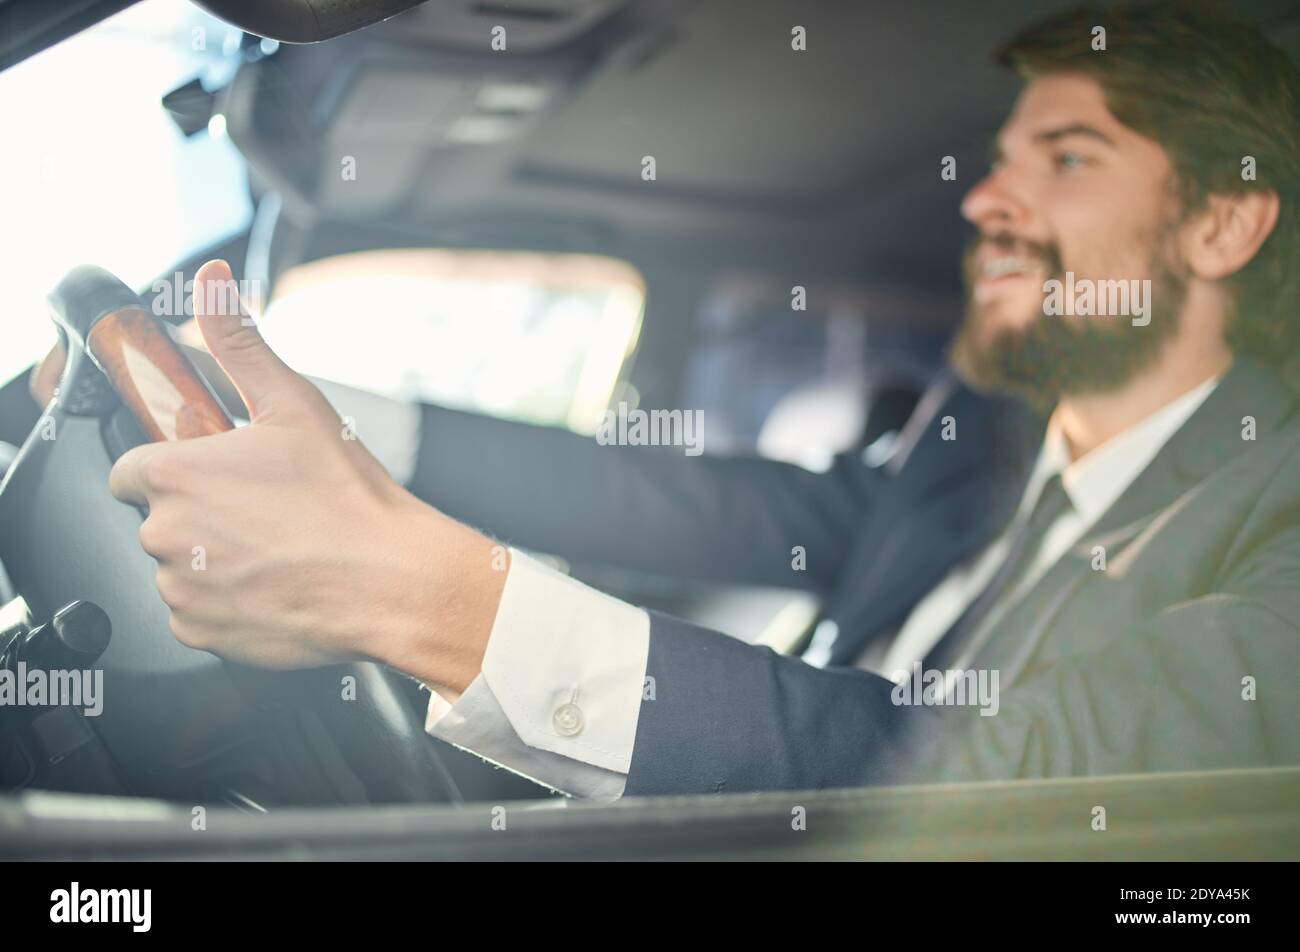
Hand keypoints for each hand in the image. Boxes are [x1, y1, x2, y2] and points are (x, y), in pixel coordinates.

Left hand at [108, 260, 506, 690]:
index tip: (214, 475)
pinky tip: (273, 584)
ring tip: (275, 548)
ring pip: (178, 568)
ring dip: (212, 559)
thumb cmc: (348, 499)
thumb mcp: (295, 405)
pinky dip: (226, 603)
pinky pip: (196, 614)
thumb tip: (213, 282)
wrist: (390, 580)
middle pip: (157, 519)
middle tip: (262, 510)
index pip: (129, 470)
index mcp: (175, 474)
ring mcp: (181, 590)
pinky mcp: (202, 634)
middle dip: (199, 514)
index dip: (173, 468)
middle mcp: (165, 534)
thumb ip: (240, 341)